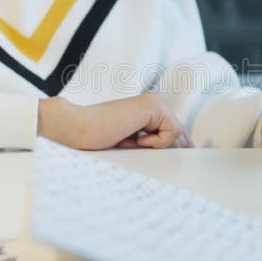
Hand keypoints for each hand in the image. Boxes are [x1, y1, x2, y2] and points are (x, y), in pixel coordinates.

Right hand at [37, 93, 191, 149]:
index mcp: (150, 110)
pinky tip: (133, 138)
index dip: (174, 148)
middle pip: (181, 134)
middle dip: (170, 149)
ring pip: (177, 135)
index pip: (175, 132)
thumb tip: (182, 152)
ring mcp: (155, 103)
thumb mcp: (134, 143)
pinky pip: (171, 133)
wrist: (78, 129)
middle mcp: (155, 103)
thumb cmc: (99, 139)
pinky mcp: (153, 107)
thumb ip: (155, 143)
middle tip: (140, 150)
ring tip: (130, 143)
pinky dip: (155, 142)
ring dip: (156, 146)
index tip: (164, 158)